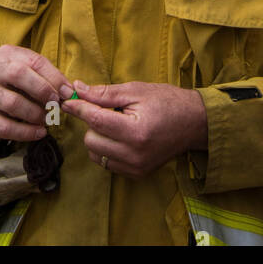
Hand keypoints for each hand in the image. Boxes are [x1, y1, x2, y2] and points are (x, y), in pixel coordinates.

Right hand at [0, 45, 74, 143]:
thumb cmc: (17, 85)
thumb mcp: (31, 73)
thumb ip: (49, 78)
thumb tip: (68, 91)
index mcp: (7, 54)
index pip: (34, 61)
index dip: (54, 77)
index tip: (67, 92)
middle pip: (18, 74)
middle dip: (43, 90)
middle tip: (56, 104)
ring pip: (12, 103)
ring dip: (36, 114)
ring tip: (48, 119)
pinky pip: (5, 127)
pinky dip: (26, 132)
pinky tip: (39, 132)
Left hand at [61, 80, 206, 177]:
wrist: (195, 122)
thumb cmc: (167, 101)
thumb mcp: (137, 90)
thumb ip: (105, 93)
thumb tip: (77, 89)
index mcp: (135, 131)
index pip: (95, 120)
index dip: (79, 108)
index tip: (67, 100)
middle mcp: (133, 154)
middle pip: (91, 140)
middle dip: (93, 122)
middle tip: (108, 110)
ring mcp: (135, 167)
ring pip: (95, 154)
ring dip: (98, 137)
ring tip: (117, 124)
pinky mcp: (136, 174)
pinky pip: (106, 163)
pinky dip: (107, 149)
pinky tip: (122, 137)